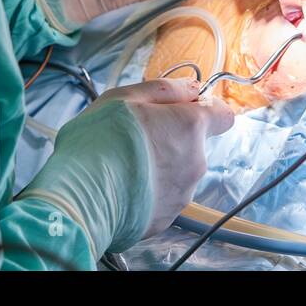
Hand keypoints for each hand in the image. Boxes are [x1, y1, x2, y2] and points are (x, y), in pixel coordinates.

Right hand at [20, 77, 233, 254]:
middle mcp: (196, 161)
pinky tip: (122, 187)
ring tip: (123, 165)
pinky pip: (163, 197)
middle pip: (193, 144)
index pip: (223, 115)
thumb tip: (194, 88)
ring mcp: (183, 193)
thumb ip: (166, 89)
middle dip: (171, 138)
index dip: (206, 109)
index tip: (183, 110)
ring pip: (178, 172)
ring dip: (160, 166)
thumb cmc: (101, 140)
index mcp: (190, 126)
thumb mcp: (126, 97)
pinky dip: (149, 191)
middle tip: (134, 137)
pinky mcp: (167, 218)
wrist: (83, 197)